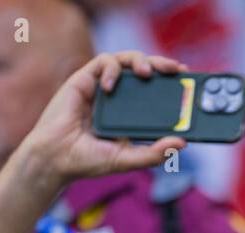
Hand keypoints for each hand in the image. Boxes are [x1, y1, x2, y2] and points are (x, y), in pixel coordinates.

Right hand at [16, 50, 186, 185]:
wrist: (56, 157)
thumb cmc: (89, 160)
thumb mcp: (127, 159)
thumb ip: (154, 154)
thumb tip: (182, 144)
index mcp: (132, 113)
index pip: (156, 91)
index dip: (172, 83)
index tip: (188, 80)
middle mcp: (120, 97)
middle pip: (144, 70)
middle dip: (162, 64)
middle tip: (176, 69)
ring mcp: (103, 87)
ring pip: (126, 59)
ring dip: (140, 60)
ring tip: (147, 73)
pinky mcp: (85, 79)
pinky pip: (104, 62)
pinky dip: (112, 68)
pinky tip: (111, 86)